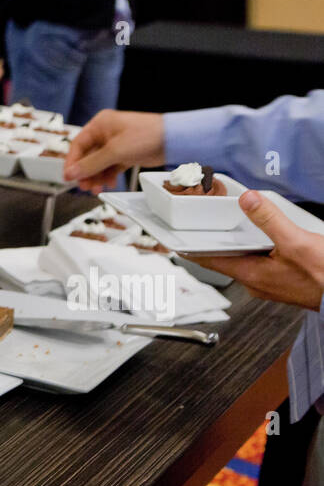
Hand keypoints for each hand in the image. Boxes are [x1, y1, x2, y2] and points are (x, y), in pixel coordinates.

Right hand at [63, 110, 165, 191]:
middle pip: (87, 156)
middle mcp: (106, 133)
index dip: (72, 163)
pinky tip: (109, 183)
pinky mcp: (125, 153)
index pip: (77, 145)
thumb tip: (71, 173)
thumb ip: (90, 164)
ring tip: (97, 188)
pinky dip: (107, 176)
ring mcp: (116, 143)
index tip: (69, 177)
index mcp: (100, 124)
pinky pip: (110, 167)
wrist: (173, 139)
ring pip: (98, 163)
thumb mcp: (114, 152)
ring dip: (96, 177)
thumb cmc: (148, 134)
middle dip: (86, 173)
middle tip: (84, 186)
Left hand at [189, 192, 323, 309]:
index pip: (209, 261)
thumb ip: (269, 220)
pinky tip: (269, 241)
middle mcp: (255, 282)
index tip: (176, 242)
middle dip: (218, 242)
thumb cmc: (323, 278)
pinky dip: (259, 250)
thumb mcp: (295, 242)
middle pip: (227, 259)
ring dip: (241, 245)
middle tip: (208, 227)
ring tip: (239, 228)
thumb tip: (248, 201)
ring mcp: (268, 284)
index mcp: (250, 275)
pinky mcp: (282, 281)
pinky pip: (262, 263)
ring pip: (246, 260)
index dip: (192, 250)